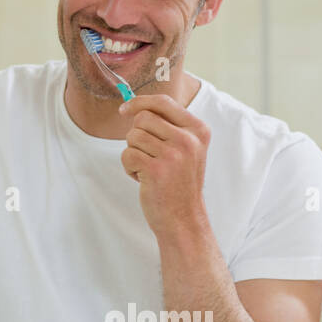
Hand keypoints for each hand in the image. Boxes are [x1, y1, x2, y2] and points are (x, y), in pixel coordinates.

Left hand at [118, 94, 210, 238]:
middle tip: (147, 155)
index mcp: (198, 130)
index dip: (139, 102)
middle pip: (142, 118)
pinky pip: (127, 155)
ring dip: (133, 153)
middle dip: (136, 135)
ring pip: (132, 136)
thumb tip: (135, 107)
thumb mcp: (185, 149)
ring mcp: (173, 154)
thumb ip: (168, 126)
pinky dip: (129, 167)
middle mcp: (188, 140)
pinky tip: (144, 180)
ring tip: (149, 170)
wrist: (183, 218)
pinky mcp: (156, 169)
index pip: (162, 102)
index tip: (124, 110)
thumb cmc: (178, 182)